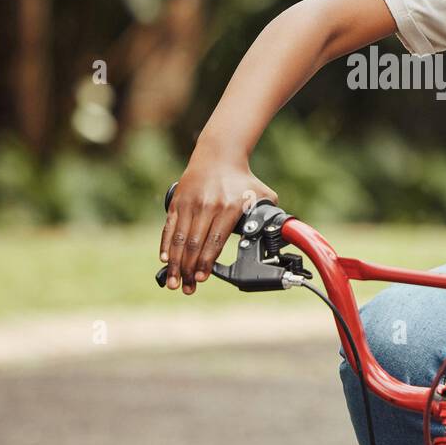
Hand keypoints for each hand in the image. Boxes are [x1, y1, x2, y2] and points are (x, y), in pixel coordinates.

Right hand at [159, 153, 277, 294]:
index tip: (202, 278)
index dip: (207, 262)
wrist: (219, 156)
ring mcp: (191, 204)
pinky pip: (170, 227)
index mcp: (229, 207)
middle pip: (195, 244)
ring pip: (181, 239)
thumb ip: (270, 216)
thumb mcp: (263, 195)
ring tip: (174, 282)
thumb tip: (280, 236)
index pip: (215, 240)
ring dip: (176, 263)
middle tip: (186, 288)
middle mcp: (208, 206)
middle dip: (189, 269)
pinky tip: (165, 259)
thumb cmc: (242, 179)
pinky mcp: (178, 202)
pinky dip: (166, 245)